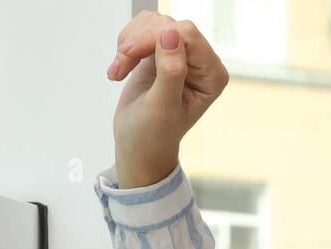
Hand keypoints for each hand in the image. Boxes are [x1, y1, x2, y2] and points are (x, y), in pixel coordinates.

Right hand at [107, 13, 229, 186]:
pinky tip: (120, 68)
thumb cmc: (153, 134)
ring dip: (130, 43)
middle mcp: (201, 62)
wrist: (138, 143)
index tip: (129, 54)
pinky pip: (143, 28)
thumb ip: (171, 71)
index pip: (188, 35)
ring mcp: (181, 54)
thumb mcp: (162, 107)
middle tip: (121, 65)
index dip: (156, 37)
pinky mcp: (162, 51)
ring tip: (118, 71)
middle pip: (169, 25)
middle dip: (140, 41)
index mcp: (212, 76)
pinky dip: (126, 44)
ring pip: (154, 23)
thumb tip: (172, 33)